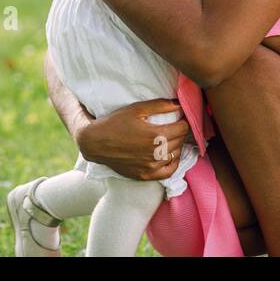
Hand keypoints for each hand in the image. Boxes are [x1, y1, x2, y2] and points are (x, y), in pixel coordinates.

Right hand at [76, 98, 190, 180]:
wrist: (96, 143)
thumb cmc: (115, 123)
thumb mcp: (137, 109)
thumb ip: (160, 105)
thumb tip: (179, 105)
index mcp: (156, 135)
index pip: (182, 128)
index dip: (183, 121)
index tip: (180, 118)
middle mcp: (156, 153)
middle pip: (180, 141)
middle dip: (180, 132)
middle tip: (176, 126)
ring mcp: (151, 166)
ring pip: (175, 155)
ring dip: (177, 145)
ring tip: (171, 138)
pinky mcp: (145, 175)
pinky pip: (168, 172)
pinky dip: (173, 163)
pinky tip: (171, 155)